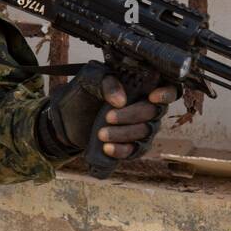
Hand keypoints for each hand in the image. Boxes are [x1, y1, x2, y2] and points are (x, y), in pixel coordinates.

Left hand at [37, 60, 178, 159]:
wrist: (63, 118)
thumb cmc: (81, 93)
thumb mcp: (89, 79)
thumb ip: (106, 81)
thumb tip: (122, 100)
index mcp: (141, 86)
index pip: (167, 89)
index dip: (166, 93)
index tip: (152, 97)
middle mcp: (145, 107)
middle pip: (154, 113)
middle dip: (132, 116)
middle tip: (107, 116)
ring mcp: (139, 127)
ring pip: (145, 133)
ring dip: (123, 134)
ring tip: (101, 134)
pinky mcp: (130, 145)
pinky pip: (135, 151)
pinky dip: (122, 150)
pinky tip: (107, 148)